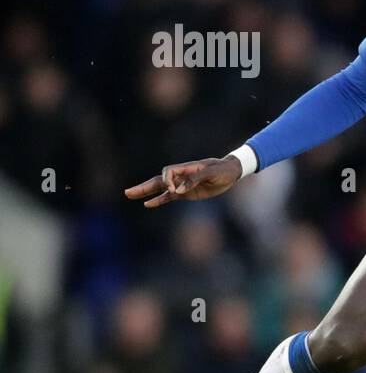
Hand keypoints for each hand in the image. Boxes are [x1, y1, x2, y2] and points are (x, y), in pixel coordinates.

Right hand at [125, 156, 242, 208]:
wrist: (231, 172)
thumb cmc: (223, 170)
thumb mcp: (212, 172)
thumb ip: (195, 179)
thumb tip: (178, 190)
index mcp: (186, 168)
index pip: (168, 172)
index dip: (167, 180)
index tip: (173, 190)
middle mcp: (181, 176)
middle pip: (158, 180)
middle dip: (144, 187)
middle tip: (128, 192)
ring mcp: (182, 185)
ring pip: (160, 189)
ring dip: (146, 192)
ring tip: (130, 195)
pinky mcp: (186, 193)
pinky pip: (169, 197)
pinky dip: (158, 200)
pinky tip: (147, 204)